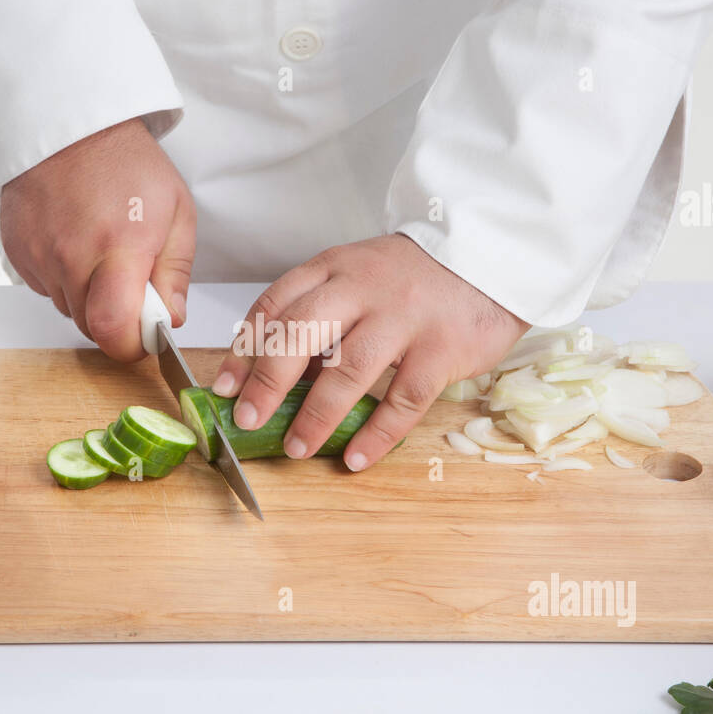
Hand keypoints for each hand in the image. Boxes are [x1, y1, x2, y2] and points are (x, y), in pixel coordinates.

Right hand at [0, 117, 194, 359]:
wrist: (69, 126)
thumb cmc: (129, 165)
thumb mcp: (176, 212)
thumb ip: (176, 273)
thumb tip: (169, 320)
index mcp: (119, 247)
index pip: (113, 328)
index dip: (130, 345)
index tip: (144, 335)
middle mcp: (72, 256)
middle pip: (91, 327)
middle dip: (115, 319)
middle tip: (130, 284)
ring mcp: (39, 255)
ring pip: (68, 309)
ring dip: (88, 297)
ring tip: (100, 252)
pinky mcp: (17, 252)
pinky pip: (45, 287)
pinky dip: (63, 278)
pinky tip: (75, 242)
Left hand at [212, 234, 529, 469]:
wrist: (488, 255)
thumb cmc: (414, 276)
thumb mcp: (358, 275)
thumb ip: (320, 313)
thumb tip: (274, 375)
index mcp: (335, 268)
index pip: (275, 304)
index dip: (244, 349)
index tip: (224, 387)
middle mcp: (363, 289)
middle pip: (301, 334)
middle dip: (268, 381)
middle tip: (248, 420)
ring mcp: (404, 319)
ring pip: (348, 370)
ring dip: (316, 415)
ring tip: (297, 448)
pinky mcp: (441, 350)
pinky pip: (402, 399)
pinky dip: (377, 434)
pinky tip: (357, 458)